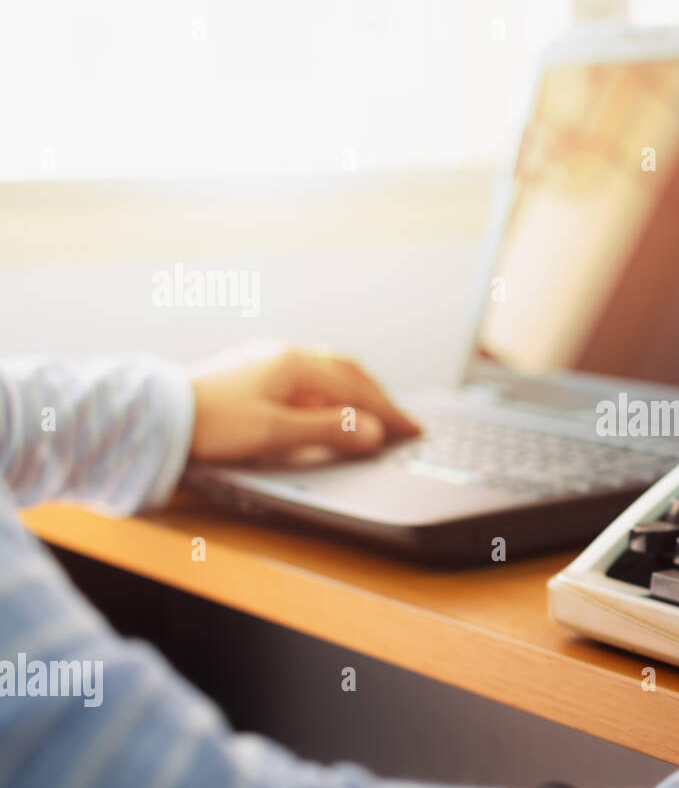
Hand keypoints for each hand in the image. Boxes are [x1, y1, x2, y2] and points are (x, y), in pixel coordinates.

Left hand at [189, 344, 420, 461]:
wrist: (158, 415)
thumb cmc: (211, 423)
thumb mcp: (276, 432)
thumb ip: (328, 431)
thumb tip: (372, 432)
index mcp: (295, 364)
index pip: (357, 388)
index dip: (388, 411)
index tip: (412, 429)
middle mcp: (285, 355)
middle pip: (347, 372)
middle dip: (379, 396)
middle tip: (401, 420)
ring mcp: (268, 360)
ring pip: (328, 371)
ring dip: (356, 391)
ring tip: (373, 412)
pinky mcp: (254, 371)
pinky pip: (308, 376)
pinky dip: (332, 391)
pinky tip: (329, 405)